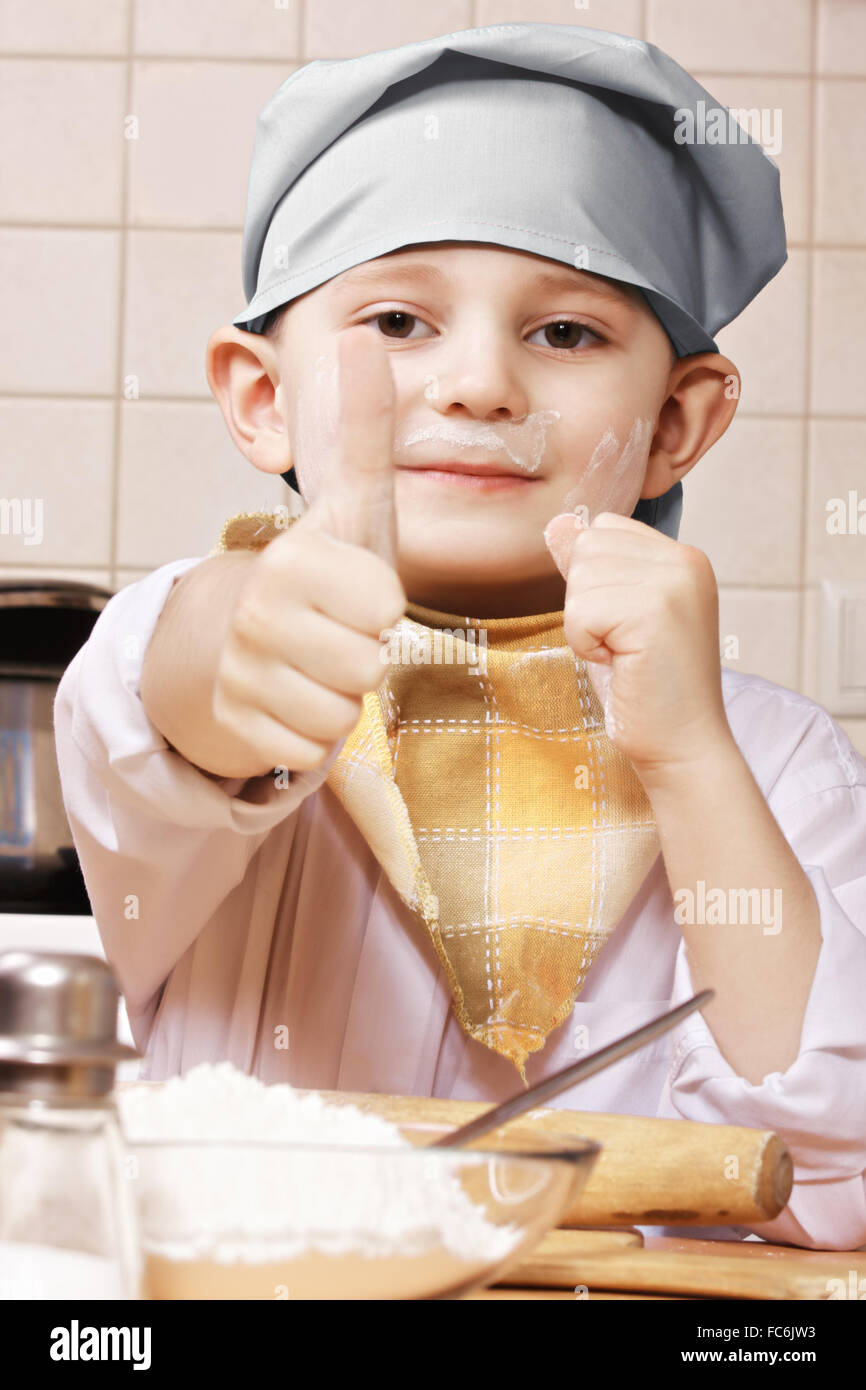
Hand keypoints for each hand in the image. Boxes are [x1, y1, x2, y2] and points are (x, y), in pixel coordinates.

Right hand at [213, 325, 405, 774]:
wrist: (236, 636)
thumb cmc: (318, 571)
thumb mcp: (349, 504)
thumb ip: (362, 429)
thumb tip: (362, 331)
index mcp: (295, 555)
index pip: (382, 607)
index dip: (381, 606)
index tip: (355, 591)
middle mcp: (259, 610)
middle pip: (365, 666)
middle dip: (361, 655)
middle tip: (335, 632)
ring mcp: (241, 669)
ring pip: (338, 712)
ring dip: (338, 695)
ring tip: (316, 663)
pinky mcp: (235, 722)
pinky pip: (308, 748)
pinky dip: (308, 732)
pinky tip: (291, 696)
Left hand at [544, 510, 731, 777]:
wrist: (681, 745)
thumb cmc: (646, 689)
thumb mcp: (614, 616)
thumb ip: (591, 567)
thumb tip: (557, 523)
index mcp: (682, 557)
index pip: (604, 529)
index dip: (596, 581)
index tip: (624, 625)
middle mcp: (685, 560)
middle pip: (588, 547)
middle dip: (587, 602)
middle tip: (623, 644)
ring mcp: (675, 583)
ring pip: (580, 579)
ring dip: (586, 626)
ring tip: (624, 655)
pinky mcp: (656, 611)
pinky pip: (580, 611)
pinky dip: (586, 645)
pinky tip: (621, 665)